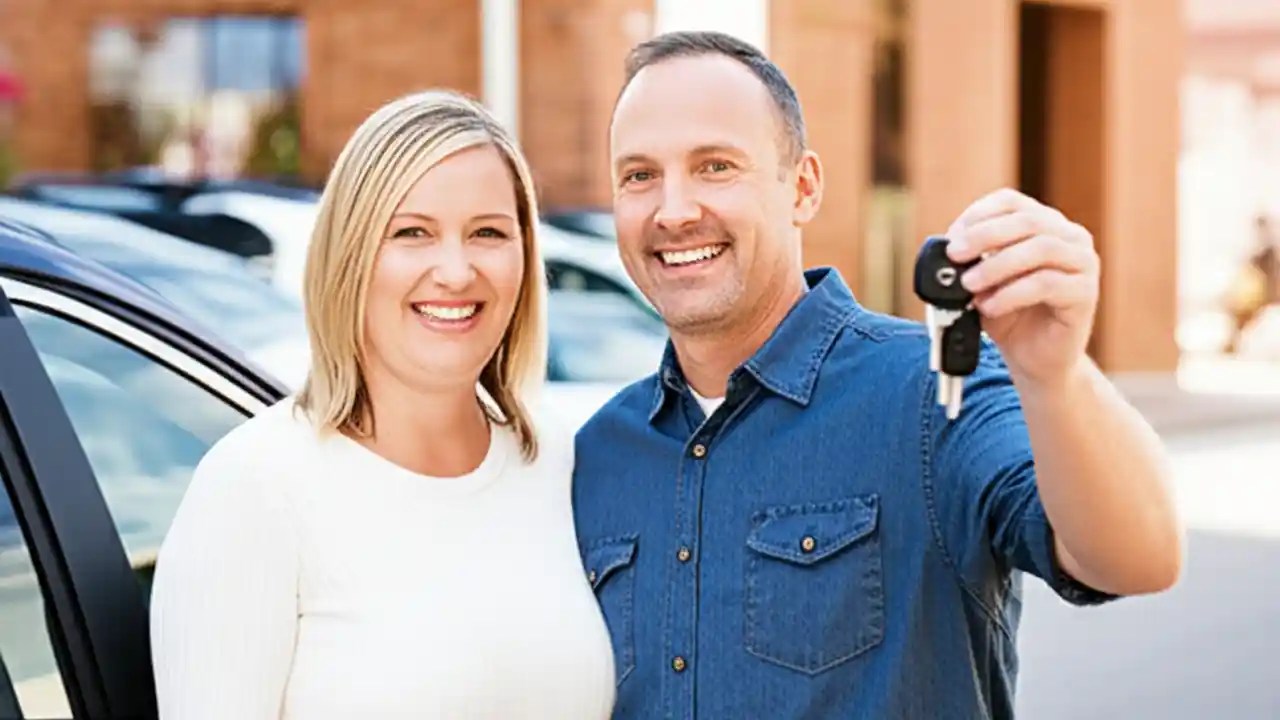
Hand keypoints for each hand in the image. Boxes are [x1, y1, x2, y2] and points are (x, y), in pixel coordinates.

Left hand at [944, 188, 1099, 387]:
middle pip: (1027, 221)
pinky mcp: (1085, 293)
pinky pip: (1047, 284)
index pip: (1011, 202)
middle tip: (955, 255)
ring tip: (969, 285)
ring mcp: (1082, 263)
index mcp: (1044, 225)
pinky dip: (1011, 294)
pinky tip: (989, 307)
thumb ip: (971, 263)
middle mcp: (1069, 237)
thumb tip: (947, 252)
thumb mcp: (983, 283)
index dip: (978, 215)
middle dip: (984, 236)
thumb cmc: (1011, 316)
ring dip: (997, 266)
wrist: (1036, 360)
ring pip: (1041, 249)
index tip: (952, 237)